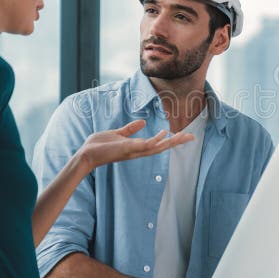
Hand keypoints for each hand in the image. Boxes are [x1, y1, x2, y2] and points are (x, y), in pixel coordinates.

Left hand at [78, 120, 192, 171]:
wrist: (86, 154)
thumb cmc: (99, 146)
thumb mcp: (117, 134)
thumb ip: (130, 129)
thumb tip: (143, 122)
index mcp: (136, 147)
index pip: (158, 143)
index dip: (171, 140)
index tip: (184, 135)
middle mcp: (138, 151)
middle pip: (162, 147)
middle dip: (177, 142)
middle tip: (192, 137)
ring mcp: (133, 151)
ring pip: (157, 147)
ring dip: (171, 142)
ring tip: (185, 136)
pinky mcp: (127, 149)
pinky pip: (145, 145)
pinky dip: (155, 140)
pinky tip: (164, 134)